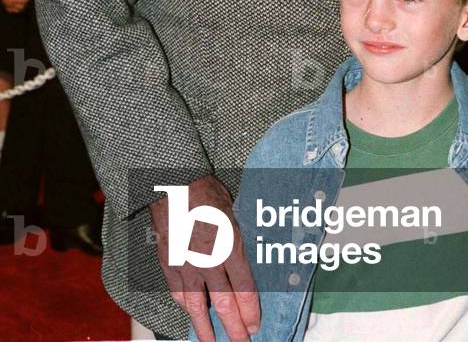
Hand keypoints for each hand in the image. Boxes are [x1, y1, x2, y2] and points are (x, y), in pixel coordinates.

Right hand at [1, 0, 31, 13]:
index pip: (23, 1)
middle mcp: (11, 4)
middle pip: (21, 6)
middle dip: (24, 3)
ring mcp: (7, 6)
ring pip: (16, 10)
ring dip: (20, 7)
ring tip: (22, 3)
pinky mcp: (5, 6)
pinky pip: (11, 10)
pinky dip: (15, 9)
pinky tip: (16, 6)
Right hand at [150, 173, 259, 341]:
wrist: (173, 184)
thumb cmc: (207, 191)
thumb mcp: (233, 211)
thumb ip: (237, 238)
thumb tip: (244, 258)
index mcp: (230, 246)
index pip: (244, 289)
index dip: (250, 311)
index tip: (255, 325)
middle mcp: (209, 261)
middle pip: (224, 304)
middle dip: (235, 327)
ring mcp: (187, 265)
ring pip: (198, 306)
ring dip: (206, 329)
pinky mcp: (169, 264)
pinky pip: (178, 292)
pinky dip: (186, 307)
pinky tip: (191, 315)